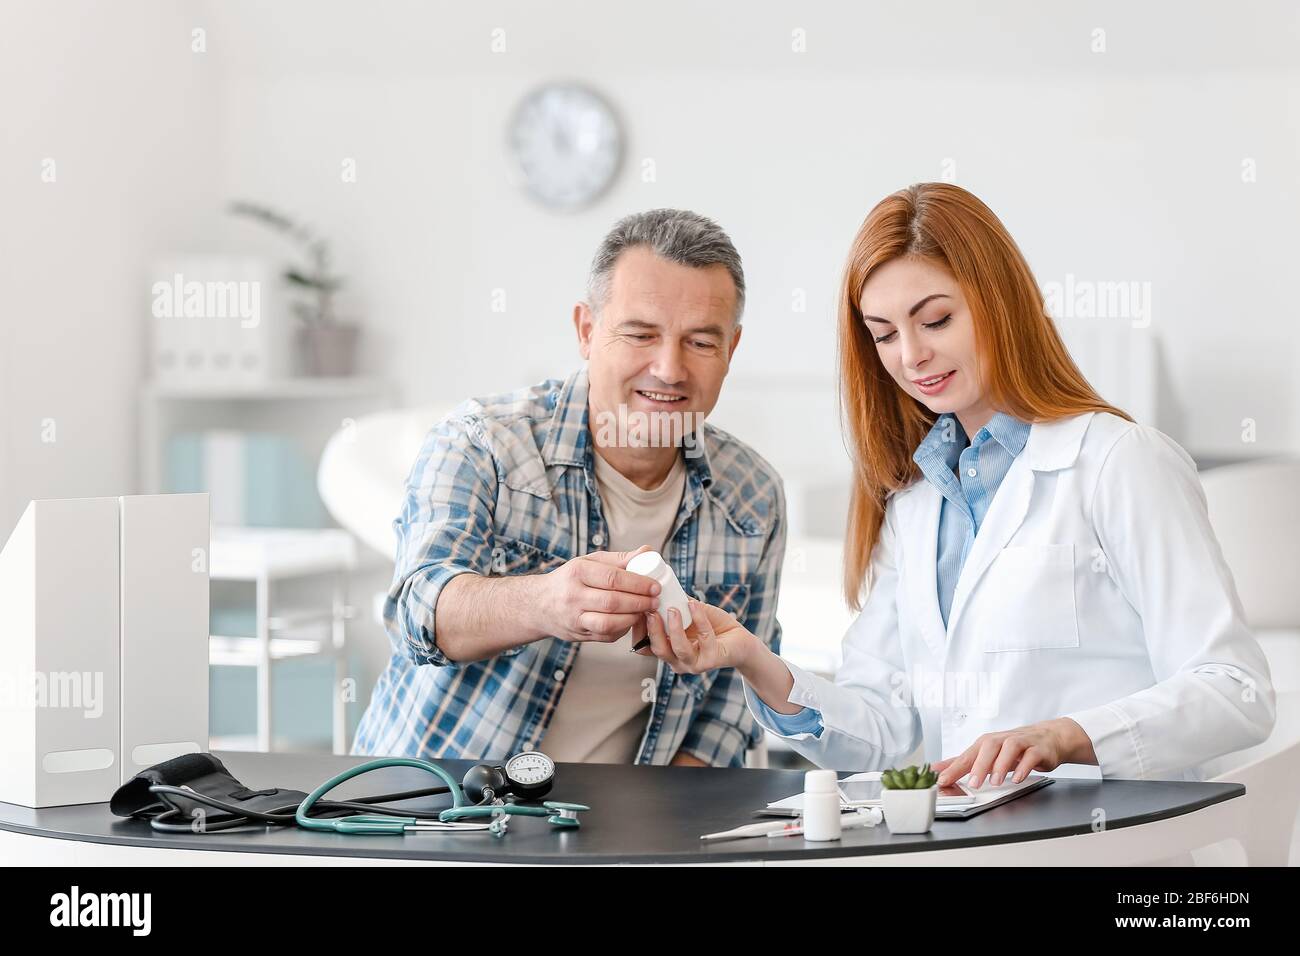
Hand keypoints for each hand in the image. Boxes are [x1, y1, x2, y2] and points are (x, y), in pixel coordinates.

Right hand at [539, 545, 661, 642]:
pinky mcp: (577, 634)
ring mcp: (574, 618)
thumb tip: (647, 552)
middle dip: (639, 602)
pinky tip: (631, 620)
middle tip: (655, 600)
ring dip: (632, 618)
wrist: (538, 604)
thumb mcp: (589, 562)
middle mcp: (573, 596)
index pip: (612, 578)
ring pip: (608, 623)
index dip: (638, 583)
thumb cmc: (570, 580)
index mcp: (577, 572)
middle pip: (612, 602)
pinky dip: (622, 629)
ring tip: (646, 611)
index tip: (655, 586)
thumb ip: (619, 559)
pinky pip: (605, 636)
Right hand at [639, 598, 755, 673]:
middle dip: (652, 629)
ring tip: (673, 608)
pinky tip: (695, 605)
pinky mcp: (712, 660)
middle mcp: (678, 661)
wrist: (740, 641)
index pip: (646, 646)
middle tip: (650, 609)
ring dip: (674, 627)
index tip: (638, 608)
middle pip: (658, 649)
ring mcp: (694, 664)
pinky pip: (704, 638)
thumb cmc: (713, 628)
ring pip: (678, 648)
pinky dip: (699, 618)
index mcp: (668, 651)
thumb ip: (677, 605)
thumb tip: (662, 587)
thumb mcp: (690, 615)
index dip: (638, 630)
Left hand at [932, 718, 1094, 788]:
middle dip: (979, 765)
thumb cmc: (1014, 747)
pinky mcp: (1038, 749)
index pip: (968, 754)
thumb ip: (963, 762)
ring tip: (996, 782)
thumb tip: (937, 769)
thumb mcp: (987, 754)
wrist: (1048, 737)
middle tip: (974, 784)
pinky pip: (1031, 756)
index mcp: (987, 742)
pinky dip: (1024, 767)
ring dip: (1002, 764)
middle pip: (988, 747)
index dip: (954, 767)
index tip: (943, 780)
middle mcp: (1002, 740)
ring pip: (1009, 748)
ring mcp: (1021, 743)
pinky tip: (1018, 778)